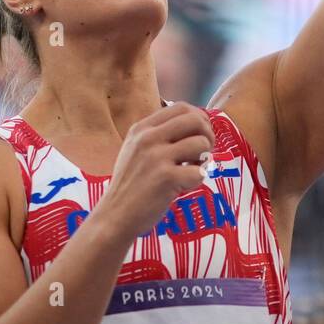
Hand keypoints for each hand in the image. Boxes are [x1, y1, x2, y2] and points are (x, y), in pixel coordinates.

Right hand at [94, 102, 214, 239]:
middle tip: (202, 153)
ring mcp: (157, 157)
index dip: (199, 119)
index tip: (199, 135)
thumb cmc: (130, 185)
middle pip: (195, 120)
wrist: (115, 216)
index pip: (182, 107)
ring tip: (191, 170)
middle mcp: (148, 138)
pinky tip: (183, 187)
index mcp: (142, 128)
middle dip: (208, 135)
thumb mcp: (135, 149)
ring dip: (204, 159)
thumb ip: (159, 135)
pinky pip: (199, 172)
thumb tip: (197, 123)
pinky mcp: (166, 178)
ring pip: (201, 143)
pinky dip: (197, 181)